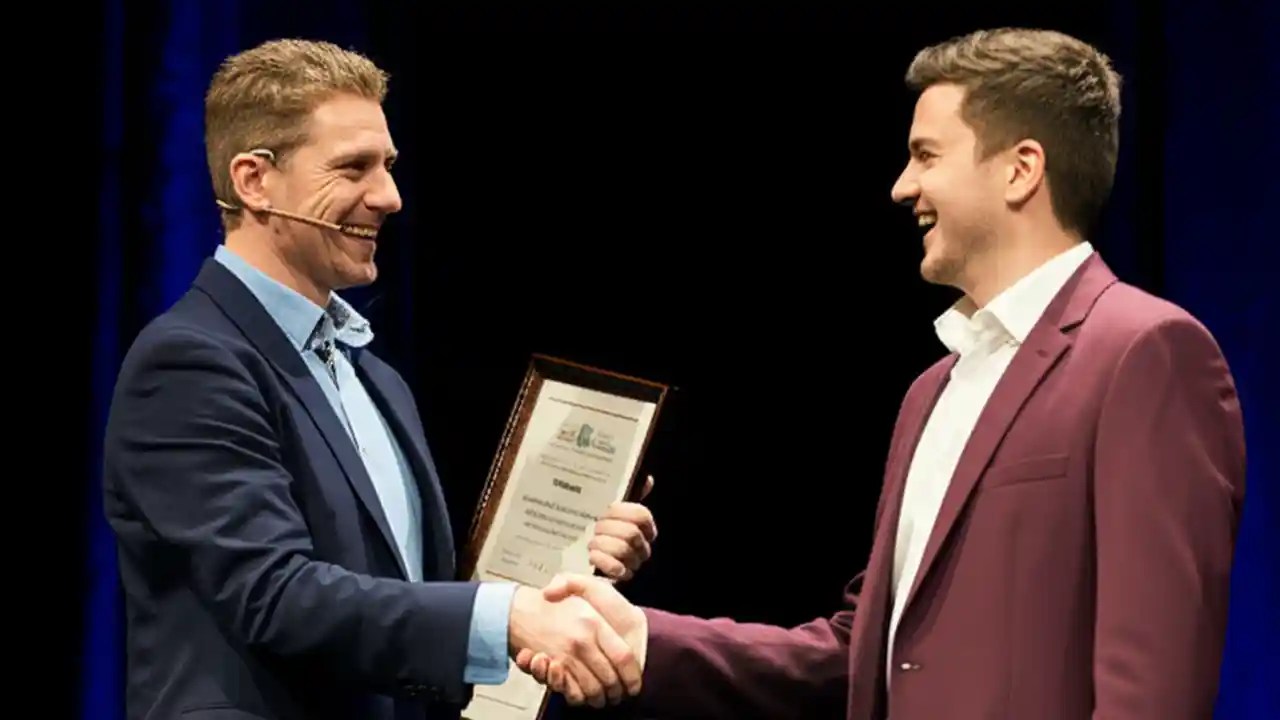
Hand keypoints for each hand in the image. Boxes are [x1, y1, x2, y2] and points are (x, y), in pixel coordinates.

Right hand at [507, 585, 641, 707]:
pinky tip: (581, 693)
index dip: (632, 675)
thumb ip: (589, 586)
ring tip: (603, 696)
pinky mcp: (552, 671)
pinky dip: (579, 697)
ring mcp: (566, 658)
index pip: (624, 657)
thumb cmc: (553, 603)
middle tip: (618, 693)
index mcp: (593, 623)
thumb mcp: (578, 584)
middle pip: (610, 679)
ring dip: (599, 697)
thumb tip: (599, 606)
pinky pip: (572, 694)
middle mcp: (581, 642)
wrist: (515, 613)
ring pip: (593, 690)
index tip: (634, 683)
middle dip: (616, 691)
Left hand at [589, 474, 656, 581]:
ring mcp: (634, 563)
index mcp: (644, 526)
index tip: (605, 509)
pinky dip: (603, 561)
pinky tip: (592, 556)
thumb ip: (630, 492)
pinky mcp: (621, 578)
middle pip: (631, 533)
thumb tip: (647, 478)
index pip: (642, 515)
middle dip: (608, 528)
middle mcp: (643, 545)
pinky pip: (617, 569)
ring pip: (624, 550)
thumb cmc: (598, 528)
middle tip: (594, 527)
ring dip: (602, 544)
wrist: (578, 556)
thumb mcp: (611, 508)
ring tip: (590, 542)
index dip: (622, 511)